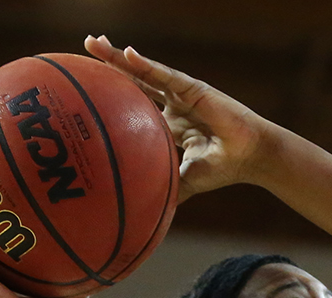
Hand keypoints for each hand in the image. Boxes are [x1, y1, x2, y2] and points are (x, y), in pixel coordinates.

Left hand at [85, 35, 273, 201]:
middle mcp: (170, 104)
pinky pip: (165, 74)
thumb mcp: (183, 183)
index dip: (110, 94)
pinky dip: (146, 64)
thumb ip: (164, 192)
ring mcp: (180, 93)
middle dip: (108, 65)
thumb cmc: (221, 169)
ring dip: (118, 57)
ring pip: (143, 71)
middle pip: (132, 80)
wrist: (248, 158)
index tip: (84, 90)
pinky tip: (127, 53)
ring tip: (94, 42)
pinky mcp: (192, 88)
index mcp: (166, 124)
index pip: (132, 104)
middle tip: (83, 49)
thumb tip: (142, 222)